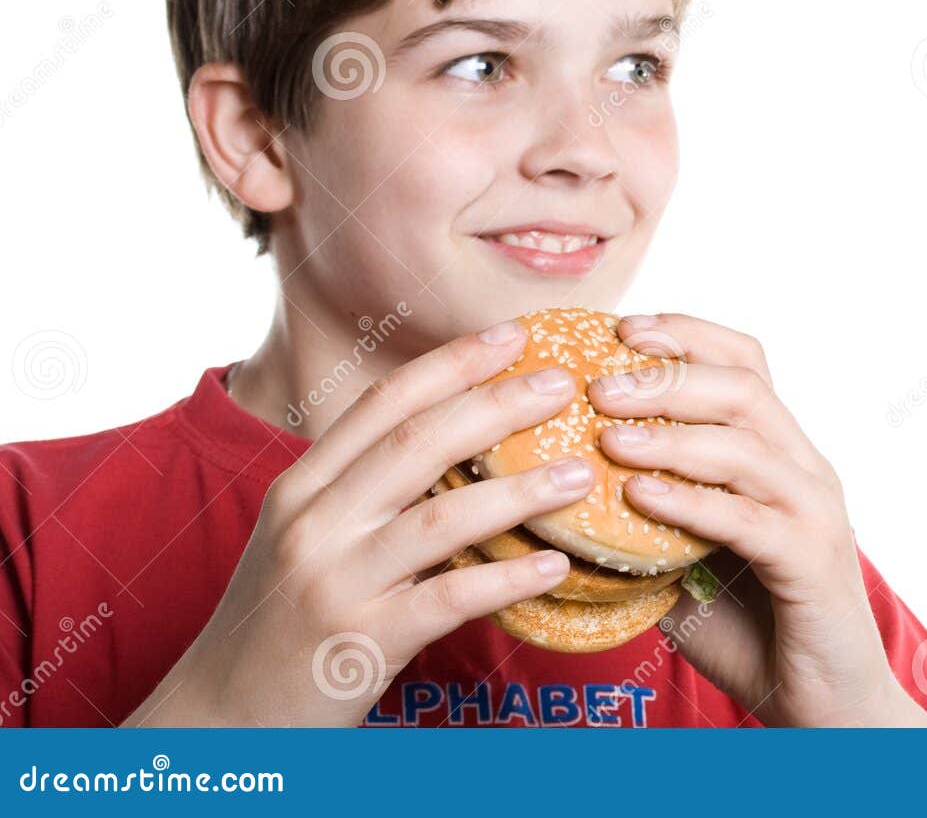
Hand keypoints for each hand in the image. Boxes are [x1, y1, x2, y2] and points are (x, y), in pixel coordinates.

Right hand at [122, 321, 594, 726]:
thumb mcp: (307, 536)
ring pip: (440, 519)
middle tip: (561, 385)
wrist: (223, 716)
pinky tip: (554, 565)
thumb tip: (462, 436)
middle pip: (416, 444)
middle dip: (496, 405)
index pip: (381, 404)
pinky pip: (448, 600)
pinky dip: (506, 580)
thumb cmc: (283, 618)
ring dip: (518, 492)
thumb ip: (366, 487)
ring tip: (578, 475)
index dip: (450, 363)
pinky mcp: (360, 642)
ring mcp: (335, 582)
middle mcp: (314, 524)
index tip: (511, 336)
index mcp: (302, 487)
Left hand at [590, 313, 926, 726]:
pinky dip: (691, 500)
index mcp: (781, 455)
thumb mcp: (687, 563)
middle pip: (745, 387)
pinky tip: (639, 494)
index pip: (745, 363)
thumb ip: (642, 524)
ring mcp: (815, 513)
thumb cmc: (754, 631)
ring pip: (747, 445)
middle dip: (668, 375)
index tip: (622, 329)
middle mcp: (805, 470)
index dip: (687, 335)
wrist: (826, 706)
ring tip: (607, 434)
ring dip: (670, 434)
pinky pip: (747, 518)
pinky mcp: (811, 562)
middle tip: (598, 382)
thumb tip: (555, 499)